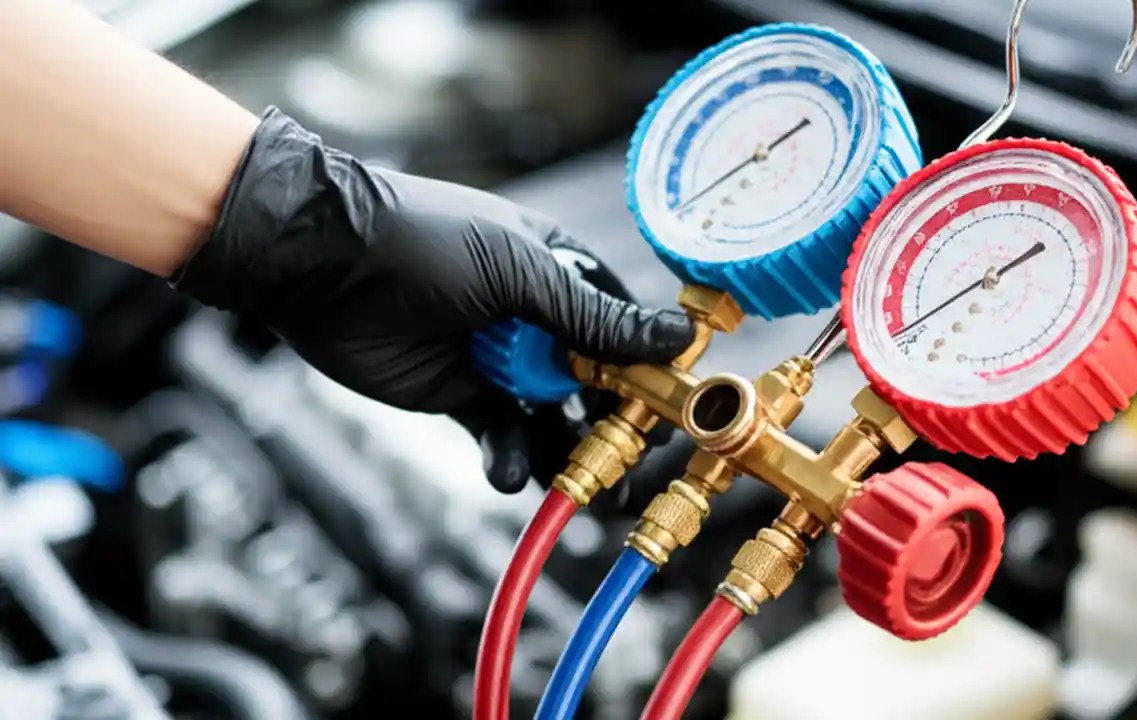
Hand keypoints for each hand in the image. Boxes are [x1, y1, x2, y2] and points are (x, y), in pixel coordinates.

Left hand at [172, 107, 694, 495]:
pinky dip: (509, 457)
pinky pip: (500, 434)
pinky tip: (508, 471)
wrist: (320, 264)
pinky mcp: (459, 394)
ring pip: (550, 415)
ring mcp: (497, 357)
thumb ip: (593, 317)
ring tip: (580, 486)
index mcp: (557, 269)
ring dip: (565, 451)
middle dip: (613, 424)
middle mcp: (534, 315)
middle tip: (629, 467)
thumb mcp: (519, 275)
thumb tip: (676, 336)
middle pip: (594, 379)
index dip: (647, 366)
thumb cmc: (423, 244)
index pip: (621, 323)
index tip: (671, 409)